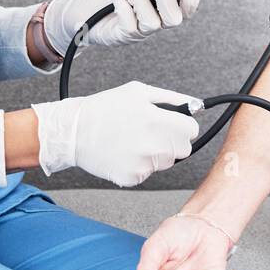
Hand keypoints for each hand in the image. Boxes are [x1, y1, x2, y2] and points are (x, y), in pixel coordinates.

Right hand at [30, 81, 202, 186]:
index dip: (183, 126)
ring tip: (134, 141)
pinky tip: (125, 153)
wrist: (73, 131)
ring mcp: (142, 163)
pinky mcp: (132, 178)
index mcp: (156, 119)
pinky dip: (140, 166)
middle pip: (183, 150)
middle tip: (153, 133)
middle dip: (173, 141)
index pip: (191, 130)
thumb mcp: (138, 92)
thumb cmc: (104, 109)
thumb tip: (196, 104)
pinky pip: (148, 174)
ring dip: (157, 154)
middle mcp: (152, 143)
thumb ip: (172, 98)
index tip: (173, 125)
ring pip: (166, 163)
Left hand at [41, 0, 201, 56]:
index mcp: (160, 6)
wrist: (76, 5)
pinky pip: (131, 25)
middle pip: (174, 19)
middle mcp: (153, 20)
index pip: (185, 8)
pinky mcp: (122, 36)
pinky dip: (124, 6)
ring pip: (153, 22)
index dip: (192, 1)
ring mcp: (138, 31)